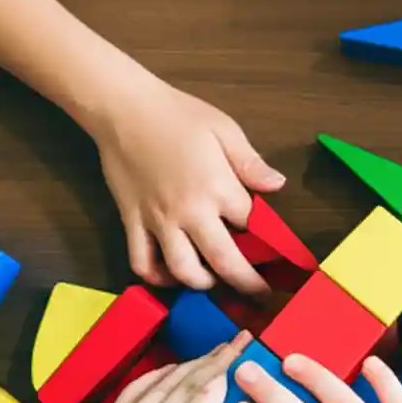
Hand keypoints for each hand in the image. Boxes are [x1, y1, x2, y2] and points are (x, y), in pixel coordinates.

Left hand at [10, 332, 255, 402]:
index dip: (227, 376)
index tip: (249, 352)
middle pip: (181, 388)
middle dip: (213, 362)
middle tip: (241, 340)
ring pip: (155, 387)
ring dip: (187, 365)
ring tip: (214, 351)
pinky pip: (130, 396)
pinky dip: (153, 379)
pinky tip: (168, 372)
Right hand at [94, 82, 284, 293]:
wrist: (123, 108)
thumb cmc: (177, 115)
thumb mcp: (224, 130)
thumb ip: (251, 163)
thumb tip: (278, 186)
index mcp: (218, 187)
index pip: (252, 226)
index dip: (268, 241)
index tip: (278, 252)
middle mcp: (190, 211)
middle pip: (225, 262)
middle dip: (248, 284)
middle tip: (261, 294)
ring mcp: (159, 221)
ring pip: (183, 271)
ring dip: (204, 284)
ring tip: (216, 281)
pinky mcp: (132, 223)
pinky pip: (142, 263)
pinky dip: (158, 277)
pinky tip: (172, 275)